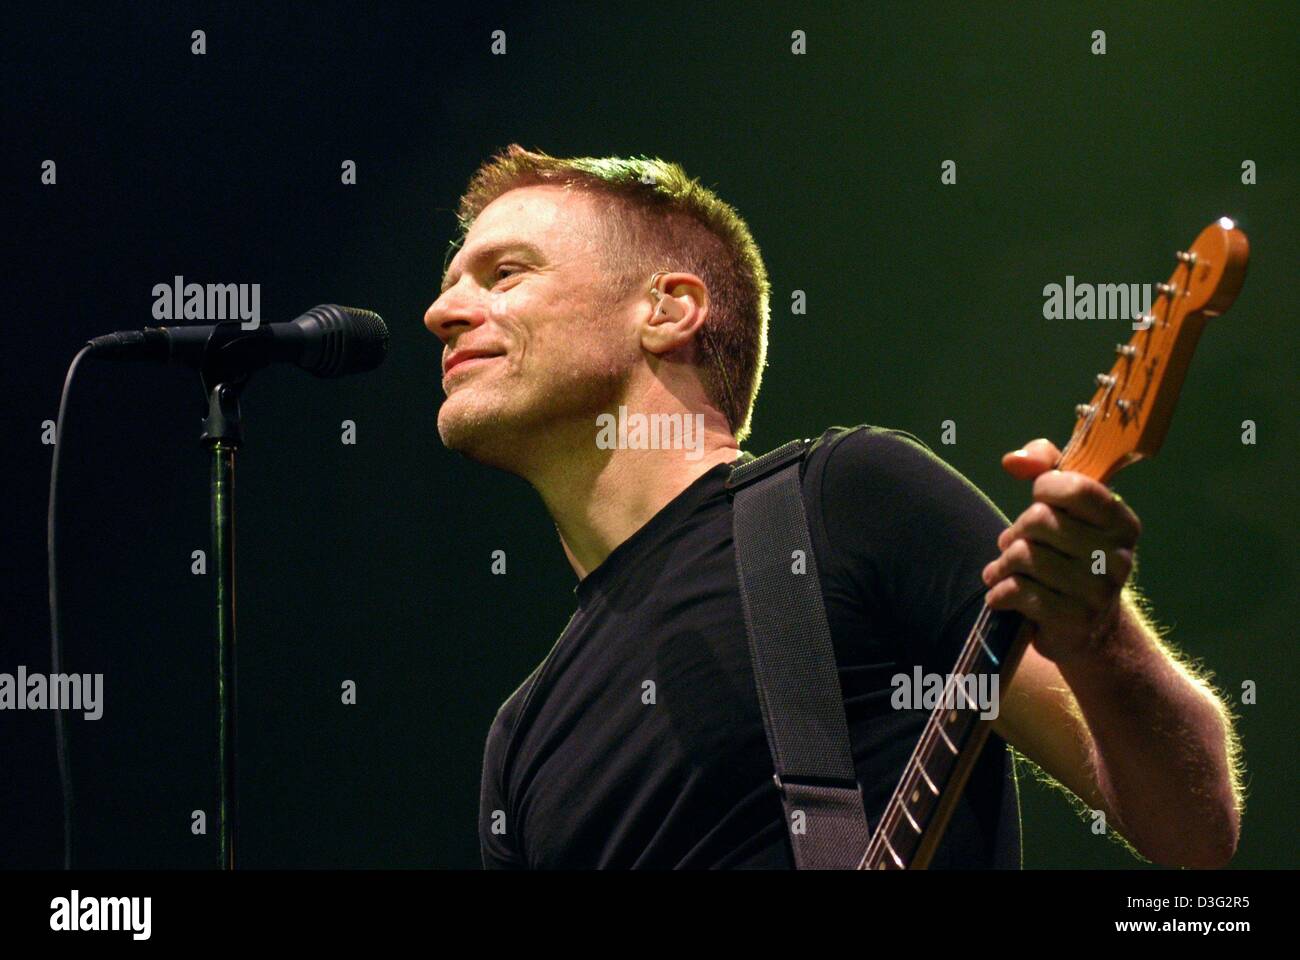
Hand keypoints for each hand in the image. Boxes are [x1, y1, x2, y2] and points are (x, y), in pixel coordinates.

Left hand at [981, 438, 1141, 663]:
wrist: (1089, 628)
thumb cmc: (1070, 554)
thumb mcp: (1067, 507)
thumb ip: (1046, 467)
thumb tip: (1013, 460)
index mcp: (1122, 523)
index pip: (1075, 487)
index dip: (1044, 487)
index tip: (1039, 499)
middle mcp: (1117, 557)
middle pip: (1040, 520)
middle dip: (1017, 531)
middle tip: (1014, 543)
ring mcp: (1098, 591)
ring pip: (1024, 555)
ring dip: (1002, 564)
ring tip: (1005, 570)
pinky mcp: (1073, 620)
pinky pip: (1017, 591)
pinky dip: (1000, 592)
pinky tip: (1002, 595)